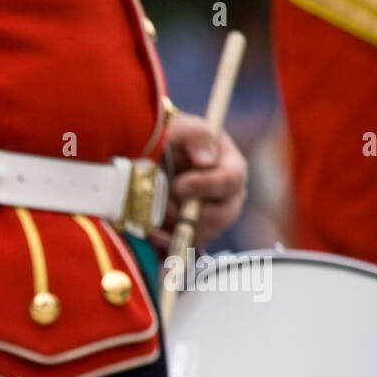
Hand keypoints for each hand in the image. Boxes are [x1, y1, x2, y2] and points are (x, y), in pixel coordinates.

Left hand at [162, 112, 247, 247]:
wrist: (145, 162)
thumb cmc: (165, 140)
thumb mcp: (177, 128)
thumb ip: (193, 133)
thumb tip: (205, 160)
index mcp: (230, 165)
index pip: (231, 179)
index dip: (206, 185)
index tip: (178, 186)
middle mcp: (228, 196)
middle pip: (223, 215)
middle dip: (190, 213)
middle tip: (164, 205)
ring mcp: (213, 218)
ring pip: (204, 234)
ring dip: (177, 228)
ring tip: (154, 214)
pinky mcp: (193, 235)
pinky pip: (186, 248)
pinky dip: (168, 244)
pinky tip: (151, 235)